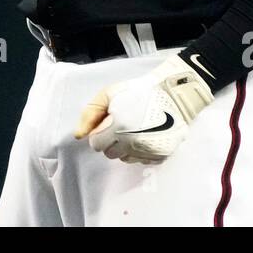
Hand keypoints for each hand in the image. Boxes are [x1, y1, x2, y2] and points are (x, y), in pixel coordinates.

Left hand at [73, 55, 214, 163]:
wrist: (173, 94)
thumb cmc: (138, 91)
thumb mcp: (109, 94)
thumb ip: (90, 113)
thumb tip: (79, 135)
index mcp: (118, 126)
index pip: (96, 144)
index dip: (100, 132)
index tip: (109, 123)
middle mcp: (133, 142)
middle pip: (110, 153)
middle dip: (112, 141)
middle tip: (122, 125)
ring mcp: (147, 151)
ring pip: (125, 158)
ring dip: (126, 147)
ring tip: (135, 129)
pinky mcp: (160, 156)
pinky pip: (141, 160)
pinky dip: (140, 151)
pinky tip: (146, 135)